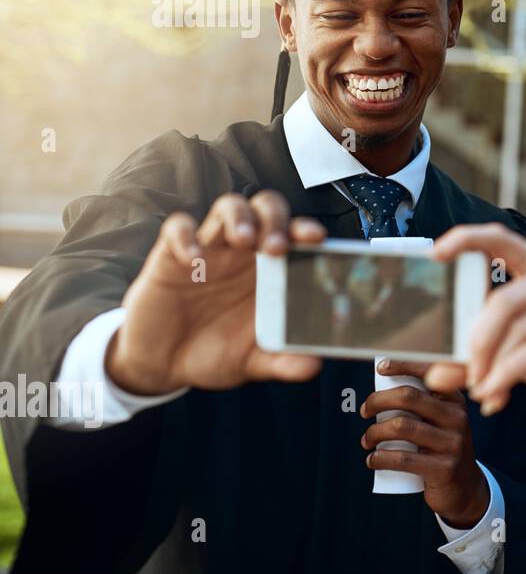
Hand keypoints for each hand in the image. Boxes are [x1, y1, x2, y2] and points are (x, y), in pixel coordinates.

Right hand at [106, 191, 325, 395]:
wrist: (163, 365)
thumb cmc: (214, 352)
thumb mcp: (252, 361)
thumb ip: (282, 361)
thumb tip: (312, 366)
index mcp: (271, 271)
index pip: (295, 235)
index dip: (306, 230)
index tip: (316, 238)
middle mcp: (244, 254)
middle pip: (266, 209)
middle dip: (275, 219)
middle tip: (276, 247)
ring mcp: (210, 250)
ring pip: (228, 207)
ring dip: (239, 216)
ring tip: (243, 239)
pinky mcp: (171, 256)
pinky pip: (177, 228)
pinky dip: (185, 237)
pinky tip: (193, 259)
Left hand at [361, 359, 488, 527]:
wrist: (464, 488)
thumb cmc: (441, 448)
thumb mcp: (443, 423)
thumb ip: (424, 405)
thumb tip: (383, 386)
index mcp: (456, 401)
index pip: (431, 374)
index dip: (404, 366)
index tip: (381, 367)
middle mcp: (458, 418)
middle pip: (409, 397)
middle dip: (378, 400)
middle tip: (365, 411)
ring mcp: (453, 444)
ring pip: (402, 427)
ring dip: (374, 432)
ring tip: (366, 440)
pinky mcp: (444, 469)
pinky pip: (402, 459)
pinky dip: (379, 458)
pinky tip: (372, 460)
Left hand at [426, 223, 525, 412]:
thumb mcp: (525, 355)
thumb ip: (484, 358)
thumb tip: (435, 375)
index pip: (503, 241)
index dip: (468, 239)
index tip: (436, 251)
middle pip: (501, 302)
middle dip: (475, 344)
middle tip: (466, 376)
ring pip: (515, 330)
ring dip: (492, 368)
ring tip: (484, 391)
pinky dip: (507, 376)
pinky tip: (496, 396)